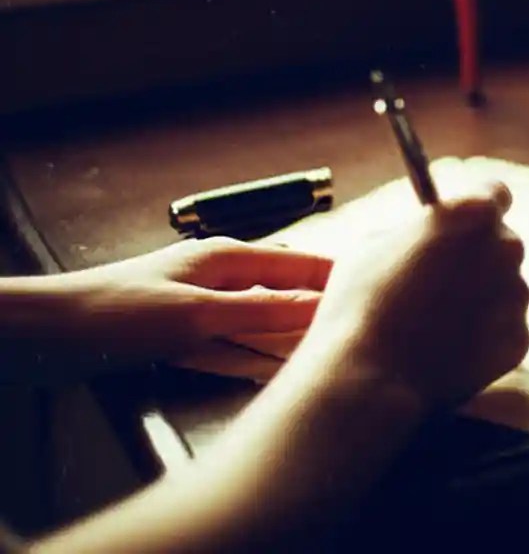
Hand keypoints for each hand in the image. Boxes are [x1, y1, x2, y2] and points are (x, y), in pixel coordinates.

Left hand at [8, 238, 332, 369]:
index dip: (341, 279)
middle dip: (318, 312)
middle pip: (286, 293)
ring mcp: (204, 302)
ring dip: (286, 337)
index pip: (303, 265)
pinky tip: (268, 366)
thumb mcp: (199, 315)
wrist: (52, 333)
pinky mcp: (187, 329)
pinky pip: (235, 340)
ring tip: (325, 350)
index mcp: (230, 259)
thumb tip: (321, 305)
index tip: (380, 291)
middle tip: (358, 330)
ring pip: (262, 320)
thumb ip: (263, 312)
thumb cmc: (119, 312)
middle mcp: (222, 276)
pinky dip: (253, 353)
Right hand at [294, 180, 528, 408]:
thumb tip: (425, 239)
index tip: (464, 224)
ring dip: (481, 298)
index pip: (495, 194)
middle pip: (502, 244)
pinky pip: (505, 329)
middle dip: (477, 257)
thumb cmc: (361, 303)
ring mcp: (518, 297)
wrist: (371, 377)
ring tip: (435, 322)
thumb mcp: (373, 243)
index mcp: (472, 214)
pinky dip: (484, 336)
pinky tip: (447, 348)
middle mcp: (507, 249)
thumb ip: (414, 232)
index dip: (477, 210)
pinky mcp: (519, 340)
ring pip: (505, 289)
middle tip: (439, 281)